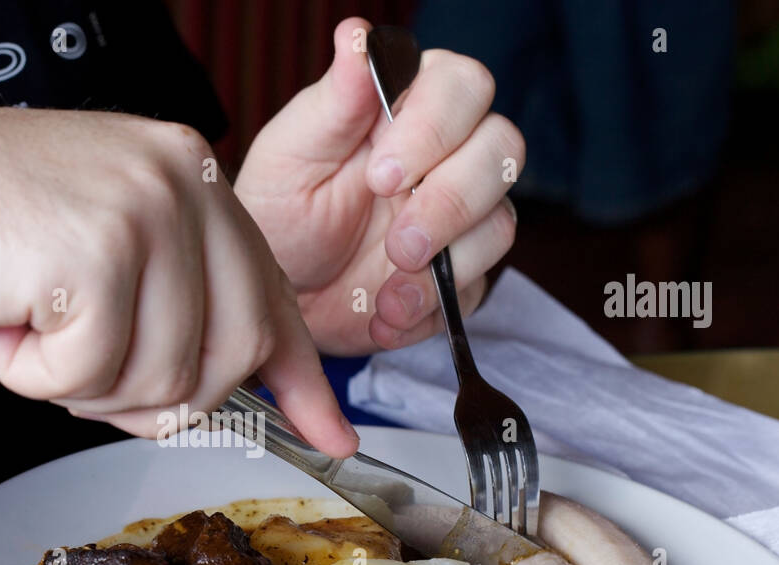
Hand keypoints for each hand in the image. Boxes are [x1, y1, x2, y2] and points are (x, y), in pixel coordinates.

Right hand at [0, 107, 358, 456]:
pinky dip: (35, 376)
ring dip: (84, 384)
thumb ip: (170, 303)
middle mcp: (180, 178)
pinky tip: (0, 318)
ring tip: (26, 321)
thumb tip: (229, 390)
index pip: (271, 294)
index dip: (300, 379)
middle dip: (156, 394)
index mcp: (187, 174)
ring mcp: (142, 208)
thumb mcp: (95, 258)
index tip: (328, 433)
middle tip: (77, 362)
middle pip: (232, 355)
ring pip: (166, 378)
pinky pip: (93, 376)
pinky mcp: (94, 250)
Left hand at [234, 17, 523, 355]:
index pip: (463, 87)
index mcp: (410, 107)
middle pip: (502, 150)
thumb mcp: (290, 156)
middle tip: (397, 242)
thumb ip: (333, 102)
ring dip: (447, 262)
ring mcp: (460, 219)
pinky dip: (430, 310)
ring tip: (386, 292)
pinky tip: (384, 316)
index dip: (435, 129)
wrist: (276, 295)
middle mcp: (448, 156)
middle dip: (450, 201)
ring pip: (500, 222)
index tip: (380, 176)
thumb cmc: (278, 213)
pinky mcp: (460, 277)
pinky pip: (475, 289)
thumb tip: (356, 34)